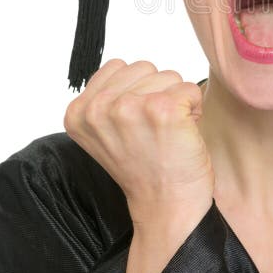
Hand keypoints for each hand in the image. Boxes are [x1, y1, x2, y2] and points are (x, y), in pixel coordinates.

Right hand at [63, 59, 213, 224]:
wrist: (167, 205)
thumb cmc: (145, 167)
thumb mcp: (105, 132)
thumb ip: (106, 97)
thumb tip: (125, 67)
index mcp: (78, 111)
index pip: (118, 67)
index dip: (136, 91)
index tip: (137, 123)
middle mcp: (99, 108)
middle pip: (145, 67)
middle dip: (157, 92)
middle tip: (155, 130)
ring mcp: (129, 108)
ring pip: (169, 75)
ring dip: (176, 100)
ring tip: (168, 133)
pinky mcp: (162, 110)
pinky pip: (189, 88)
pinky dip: (194, 108)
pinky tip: (182, 133)